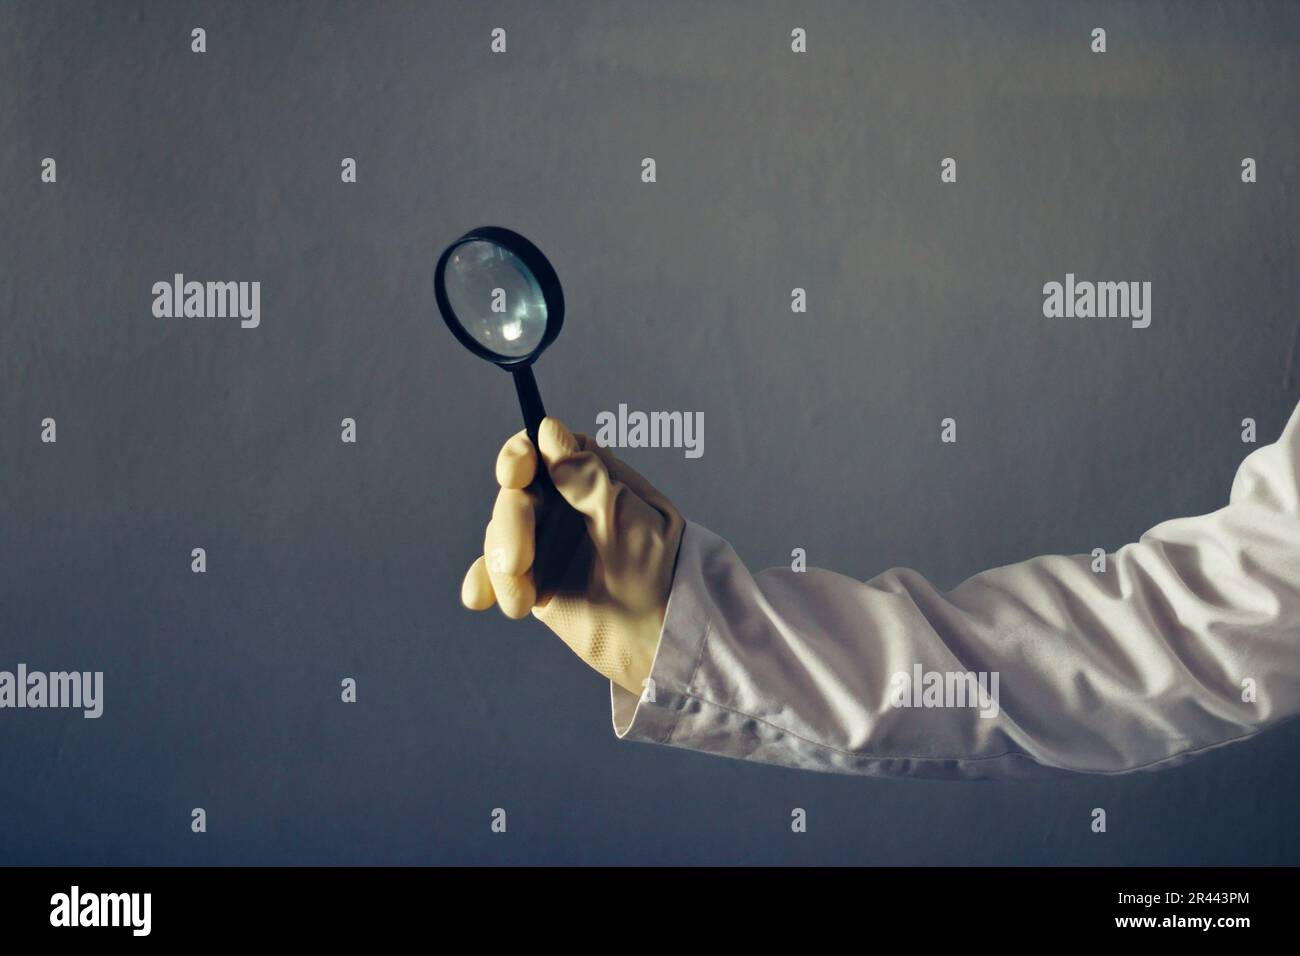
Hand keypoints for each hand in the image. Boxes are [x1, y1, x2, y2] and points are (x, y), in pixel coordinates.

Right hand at [461, 417, 685, 694]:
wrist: (658, 638)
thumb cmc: (657, 572)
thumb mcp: (629, 521)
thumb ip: (588, 479)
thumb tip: (550, 432)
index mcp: (590, 479)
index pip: (543, 451)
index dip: (521, 456)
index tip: (516, 471)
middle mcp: (561, 504)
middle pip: (514, 496)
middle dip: (510, 527)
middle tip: (516, 563)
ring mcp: (544, 541)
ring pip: (500, 536)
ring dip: (501, 567)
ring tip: (521, 602)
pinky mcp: (532, 578)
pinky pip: (496, 573)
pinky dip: (485, 582)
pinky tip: (479, 597)